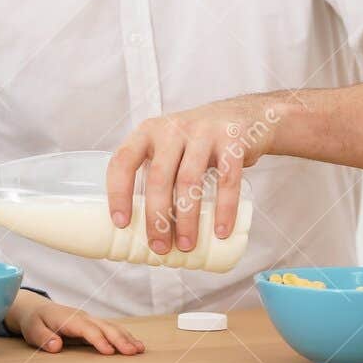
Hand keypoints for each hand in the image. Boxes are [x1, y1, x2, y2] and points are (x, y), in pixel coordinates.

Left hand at [5, 291, 143, 354]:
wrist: (35, 308)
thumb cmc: (34, 321)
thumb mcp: (32, 330)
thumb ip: (43, 338)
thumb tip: (56, 346)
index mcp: (69, 319)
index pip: (87, 329)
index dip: (98, 340)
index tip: (110, 352)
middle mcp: (83, 317)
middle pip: (105, 327)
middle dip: (120, 339)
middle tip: (134, 351)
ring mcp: (90, 320)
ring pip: (112, 327)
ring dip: (126, 337)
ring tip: (140, 349)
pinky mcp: (93, 325)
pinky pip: (111, 329)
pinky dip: (124, 336)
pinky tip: (135, 345)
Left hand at [106, 95, 277, 254]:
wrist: (244, 116)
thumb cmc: (197, 143)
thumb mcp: (169, 147)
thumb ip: (155, 174)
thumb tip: (143, 229)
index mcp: (148, 132)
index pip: (123, 161)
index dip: (118, 192)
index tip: (121, 223)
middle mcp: (172, 128)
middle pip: (158, 176)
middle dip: (156, 217)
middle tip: (159, 247)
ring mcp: (203, 132)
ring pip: (189, 180)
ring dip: (186, 218)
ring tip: (186, 245)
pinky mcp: (232, 140)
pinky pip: (227, 179)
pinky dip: (224, 208)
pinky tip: (221, 231)